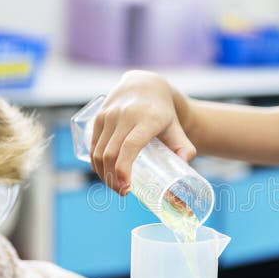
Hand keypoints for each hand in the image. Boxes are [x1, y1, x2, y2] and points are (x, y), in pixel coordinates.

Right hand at [90, 70, 195, 194]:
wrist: (145, 85)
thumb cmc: (163, 113)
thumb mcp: (178, 129)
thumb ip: (185, 149)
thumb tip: (184, 168)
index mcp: (147, 119)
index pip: (130, 146)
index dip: (124, 169)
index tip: (126, 188)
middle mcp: (126, 115)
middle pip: (112, 153)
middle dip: (113, 178)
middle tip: (122, 192)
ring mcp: (110, 115)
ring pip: (99, 151)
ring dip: (103, 173)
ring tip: (113, 185)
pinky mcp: (99, 116)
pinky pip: (93, 145)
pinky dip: (95, 162)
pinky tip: (102, 173)